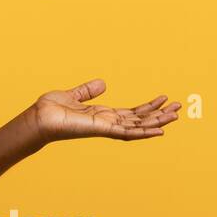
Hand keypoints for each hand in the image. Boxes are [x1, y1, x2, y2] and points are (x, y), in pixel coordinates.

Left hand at [30, 78, 178, 143]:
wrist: (37, 118)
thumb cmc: (50, 110)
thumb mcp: (72, 95)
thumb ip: (87, 91)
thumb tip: (103, 83)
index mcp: (102, 115)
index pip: (131, 113)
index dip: (148, 107)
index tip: (164, 99)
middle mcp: (107, 123)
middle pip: (139, 120)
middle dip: (159, 115)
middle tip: (179, 107)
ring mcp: (106, 128)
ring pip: (138, 126)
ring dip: (158, 122)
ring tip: (176, 115)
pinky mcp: (102, 130)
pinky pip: (128, 133)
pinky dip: (144, 132)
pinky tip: (160, 131)